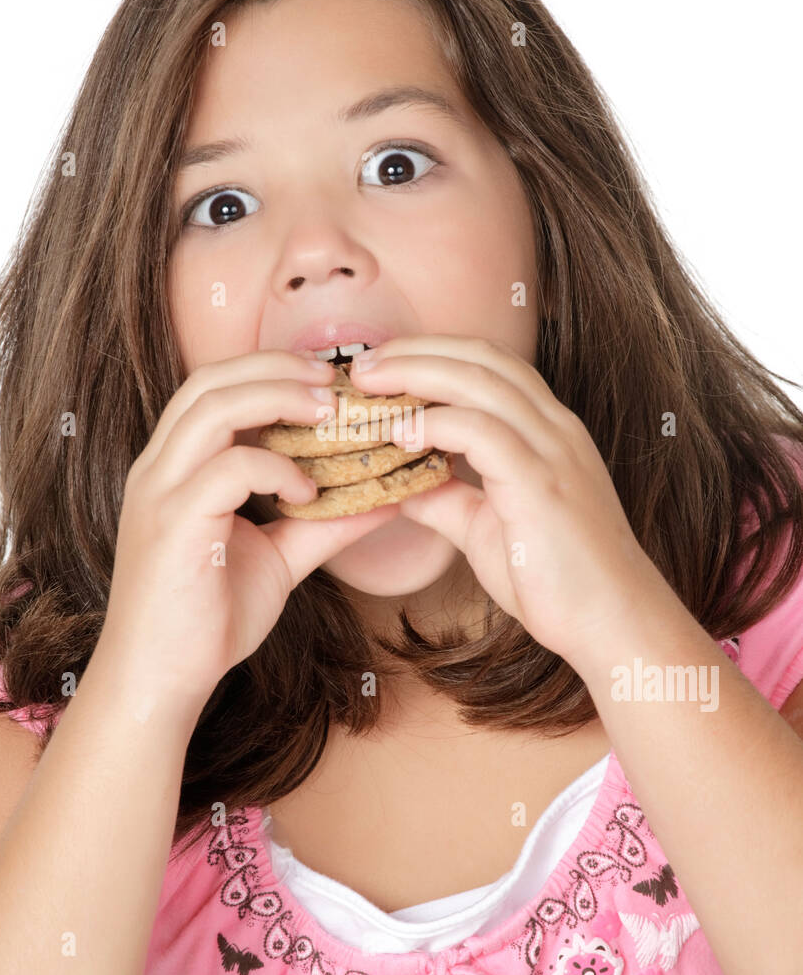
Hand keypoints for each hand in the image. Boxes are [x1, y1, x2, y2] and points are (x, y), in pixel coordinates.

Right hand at [89, 351, 398, 731]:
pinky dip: (276, 467)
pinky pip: (228, 467)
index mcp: (175, 467)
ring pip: (214, 406)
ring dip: (277, 398)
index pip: (216, 388)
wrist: (158, 682)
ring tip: (330, 411)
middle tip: (335, 377)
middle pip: (212, 380)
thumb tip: (385, 498)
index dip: (271, 372)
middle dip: (277, 367)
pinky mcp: (173, 522)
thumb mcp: (279, 559)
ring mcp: (160, 492)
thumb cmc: (207, 621)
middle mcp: (159, 468)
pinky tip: (309, 491)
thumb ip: (324, 523)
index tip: (329, 379)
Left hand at [350, 335, 664, 667]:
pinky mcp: (541, 482)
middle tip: (361, 364)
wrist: (613, 623)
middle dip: (415, 351)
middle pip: (480, 357)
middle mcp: (554, 427)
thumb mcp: (484, 529)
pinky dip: (435, 423)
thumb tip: (400, 488)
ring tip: (367, 384)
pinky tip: (400, 432)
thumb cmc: (557, 581)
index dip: (432, 355)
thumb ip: (446, 501)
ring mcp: (553, 450)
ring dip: (416, 373)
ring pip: (479, 381)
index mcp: (547, 431)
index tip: (381, 367)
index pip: (488, 364)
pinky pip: (482, 431)